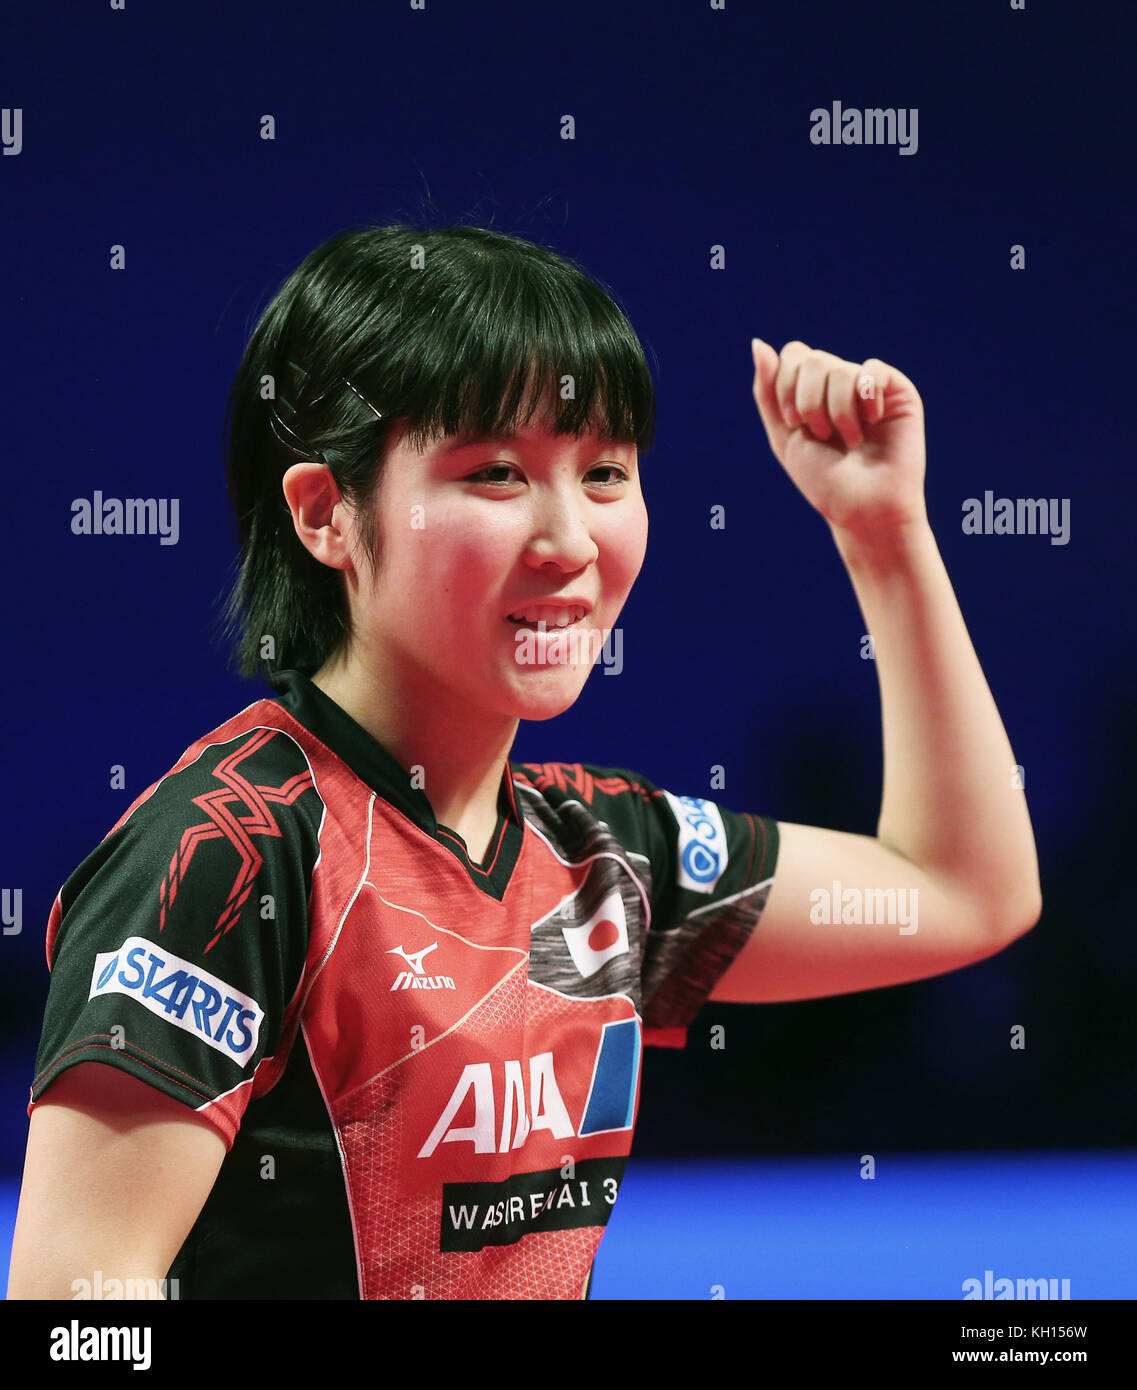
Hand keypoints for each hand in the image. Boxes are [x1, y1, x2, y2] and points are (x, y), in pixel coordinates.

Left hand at [750, 339, 927, 536]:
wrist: (863, 509)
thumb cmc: (824, 481)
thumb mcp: (783, 437)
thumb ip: (768, 392)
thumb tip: (758, 344)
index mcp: (813, 389)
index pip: (794, 354)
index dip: (786, 386)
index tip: (795, 423)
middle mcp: (841, 382)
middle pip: (813, 359)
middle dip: (808, 402)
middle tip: (822, 435)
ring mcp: (869, 385)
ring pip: (840, 369)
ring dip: (837, 412)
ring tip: (850, 441)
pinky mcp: (898, 391)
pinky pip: (873, 372)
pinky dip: (866, 401)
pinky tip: (872, 423)